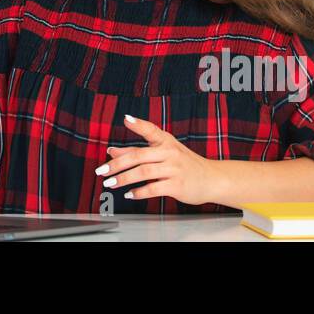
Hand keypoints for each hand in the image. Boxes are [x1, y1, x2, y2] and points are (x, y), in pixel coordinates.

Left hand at [95, 114, 219, 205]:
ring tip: (110, 184)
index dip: (138, 124)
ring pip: (143, 172)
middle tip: (102, 170)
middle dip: (117, 164)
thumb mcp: (163, 153)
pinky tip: (129, 194)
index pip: (150, 130)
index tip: (126, 119)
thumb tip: (112, 151)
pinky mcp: (177, 185)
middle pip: (139, 156)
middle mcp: (170, 152)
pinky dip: (139, 192)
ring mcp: (174, 168)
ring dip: (124, 179)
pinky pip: (154, 188)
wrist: (211, 179)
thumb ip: (137, 151)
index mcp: (166, 141)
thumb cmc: (183, 164)